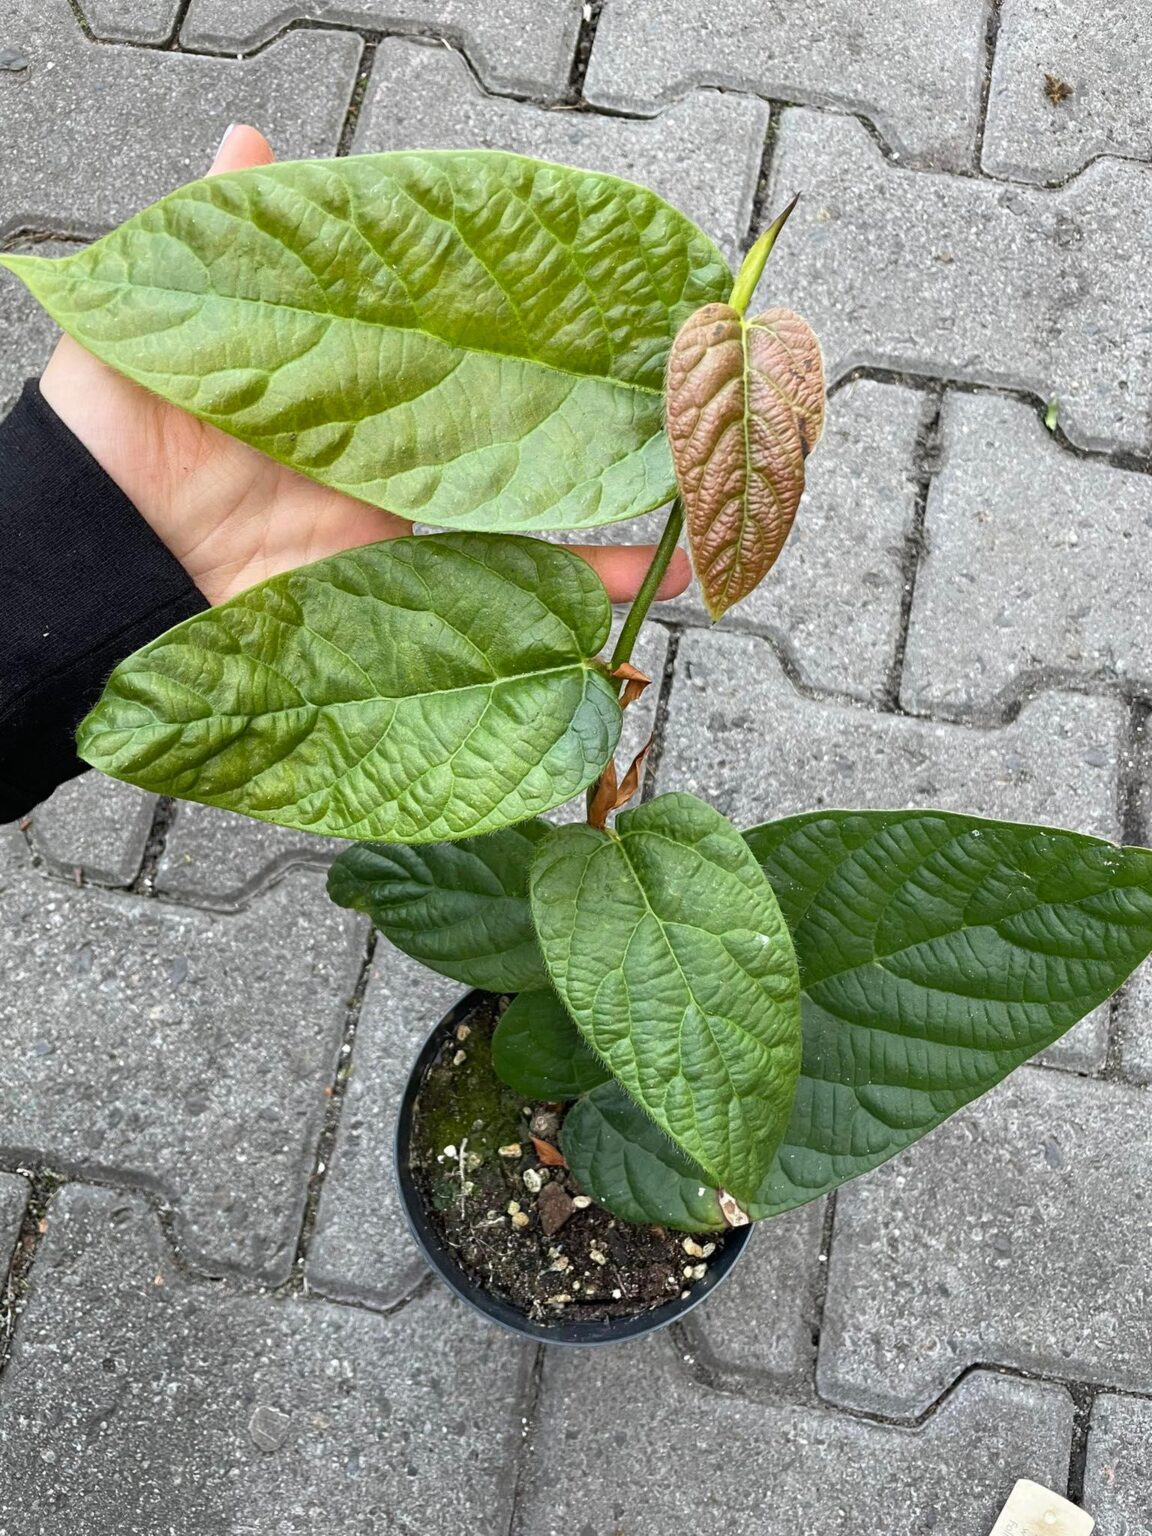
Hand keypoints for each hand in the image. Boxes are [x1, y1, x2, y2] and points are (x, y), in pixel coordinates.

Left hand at [39, 125, 691, 607]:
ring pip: (538, 513)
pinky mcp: (413, 592)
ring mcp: (413, 523)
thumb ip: (220, 230)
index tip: (623, 313)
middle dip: (613, 424)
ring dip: (621, 518)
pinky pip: (506, 591)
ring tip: (700, 520)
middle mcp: (403, 445)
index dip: (544, 330)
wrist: (106, 560)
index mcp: (363, 373)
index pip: (474, 342)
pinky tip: (642, 596)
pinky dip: (574, 595)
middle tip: (693, 411)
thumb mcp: (165, 311)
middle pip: (529, 428)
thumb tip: (251, 136)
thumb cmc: (123, 433)